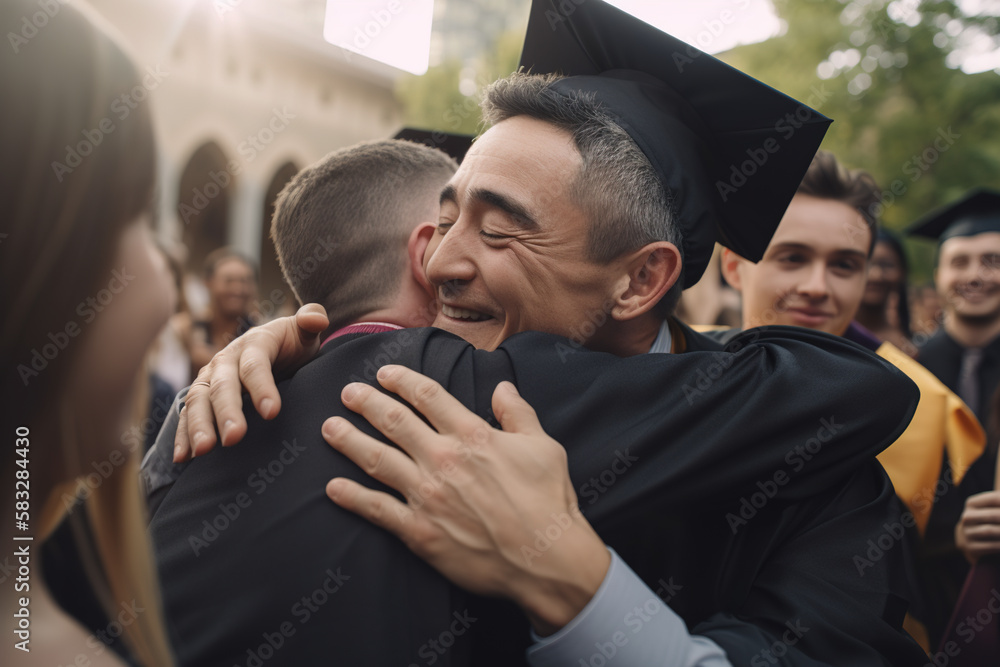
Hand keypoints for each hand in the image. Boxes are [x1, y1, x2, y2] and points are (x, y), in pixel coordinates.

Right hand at [173, 304, 328, 461]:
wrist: (274, 349)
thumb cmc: (292, 344)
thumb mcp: (304, 332)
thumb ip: (312, 321)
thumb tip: (315, 319)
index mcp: (254, 343)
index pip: (255, 365)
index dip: (262, 387)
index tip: (272, 413)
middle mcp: (226, 359)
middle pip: (223, 385)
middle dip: (227, 412)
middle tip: (234, 439)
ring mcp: (210, 378)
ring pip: (199, 400)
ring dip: (198, 426)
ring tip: (204, 450)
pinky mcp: (202, 396)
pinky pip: (188, 414)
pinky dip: (182, 435)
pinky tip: (183, 457)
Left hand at [323, 365, 610, 635]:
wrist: (546, 559)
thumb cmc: (549, 502)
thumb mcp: (543, 446)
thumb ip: (518, 413)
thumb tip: (502, 388)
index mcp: (473, 435)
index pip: (428, 397)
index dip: (402, 381)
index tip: (385, 373)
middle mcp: (444, 459)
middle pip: (394, 421)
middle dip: (366, 402)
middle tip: (348, 392)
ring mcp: (427, 495)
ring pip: (377, 459)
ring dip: (349, 440)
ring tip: (329, 427)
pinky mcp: (420, 531)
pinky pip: (377, 509)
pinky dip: (352, 497)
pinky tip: (333, 487)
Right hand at [955, 489, 999, 563]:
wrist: (969, 540)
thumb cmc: (988, 521)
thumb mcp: (991, 509)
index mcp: (972, 503)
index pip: (995, 499)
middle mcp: (967, 517)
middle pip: (995, 515)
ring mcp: (967, 533)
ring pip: (992, 531)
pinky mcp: (971, 548)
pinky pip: (992, 546)